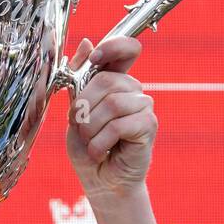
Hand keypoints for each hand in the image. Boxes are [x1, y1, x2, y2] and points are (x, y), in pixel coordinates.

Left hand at [64, 36, 155, 201]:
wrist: (100, 181)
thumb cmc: (88, 147)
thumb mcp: (75, 112)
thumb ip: (79, 80)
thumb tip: (87, 42)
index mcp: (114, 80)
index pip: (125, 49)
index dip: (112, 47)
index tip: (95, 58)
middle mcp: (132, 89)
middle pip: (106, 80)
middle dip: (83, 108)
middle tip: (80, 128)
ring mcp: (143, 106)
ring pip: (112, 103)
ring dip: (91, 128)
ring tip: (90, 143)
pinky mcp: (148, 125)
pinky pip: (120, 124)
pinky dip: (101, 141)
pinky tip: (100, 152)